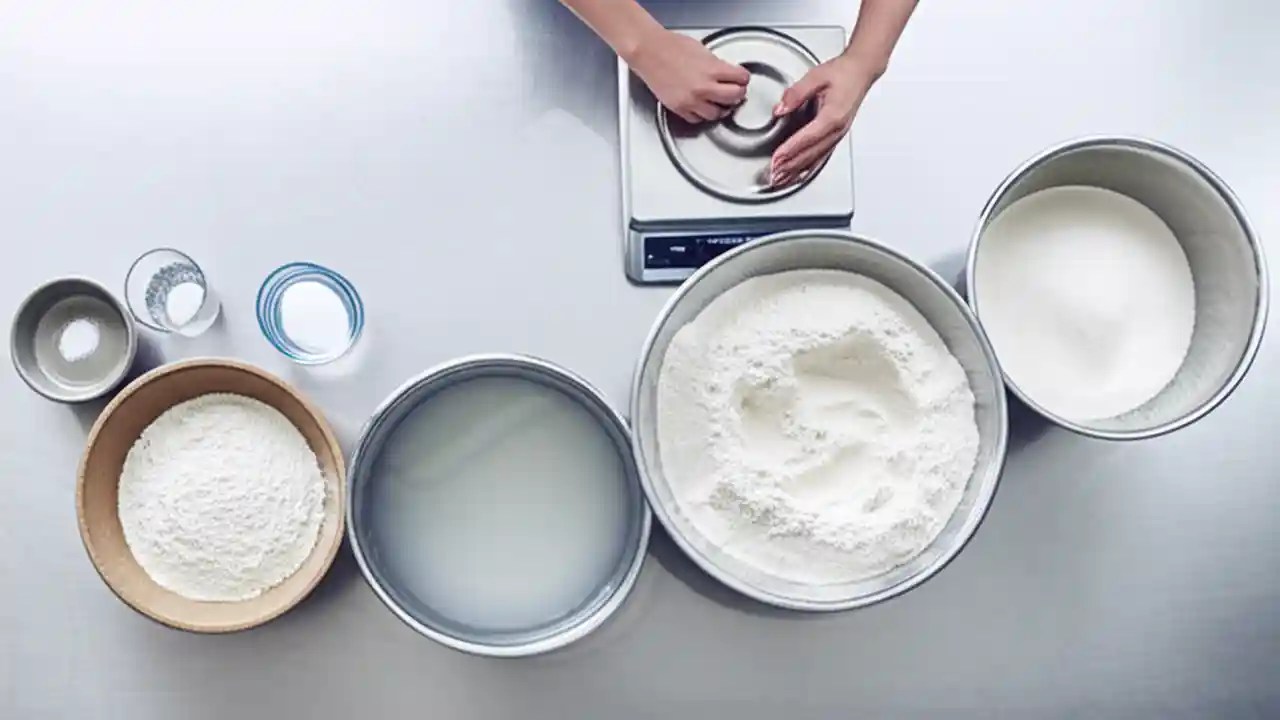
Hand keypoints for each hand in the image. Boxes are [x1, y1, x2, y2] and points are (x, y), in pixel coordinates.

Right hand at [630, 29, 750, 123]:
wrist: (649, 52)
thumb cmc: (671, 47)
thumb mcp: (703, 51)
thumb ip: (717, 65)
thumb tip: (727, 75)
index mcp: (713, 69)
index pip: (742, 78)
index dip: (743, 78)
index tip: (741, 78)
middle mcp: (704, 88)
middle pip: (734, 98)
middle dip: (737, 94)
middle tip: (735, 92)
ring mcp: (691, 100)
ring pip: (716, 114)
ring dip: (720, 108)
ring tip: (718, 101)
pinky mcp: (679, 108)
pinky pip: (696, 119)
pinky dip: (701, 114)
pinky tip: (701, 106)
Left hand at [769, 54, 878, 186]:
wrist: (861, 72)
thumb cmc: (843, 73)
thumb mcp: (816, 76)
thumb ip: (796, 93)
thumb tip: (780, 108)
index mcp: (833, 116)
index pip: (807, 138)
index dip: (790, 150)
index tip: (776, 159)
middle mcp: (837, 130)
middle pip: (811, 154)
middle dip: (790, 166)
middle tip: (773, 175)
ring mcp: (838, 136)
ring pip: (815, 159)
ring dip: (797, 171)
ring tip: (781, 181)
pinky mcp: (836, 137)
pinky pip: (820, 157)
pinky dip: (807, 169)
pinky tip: (798, 175)